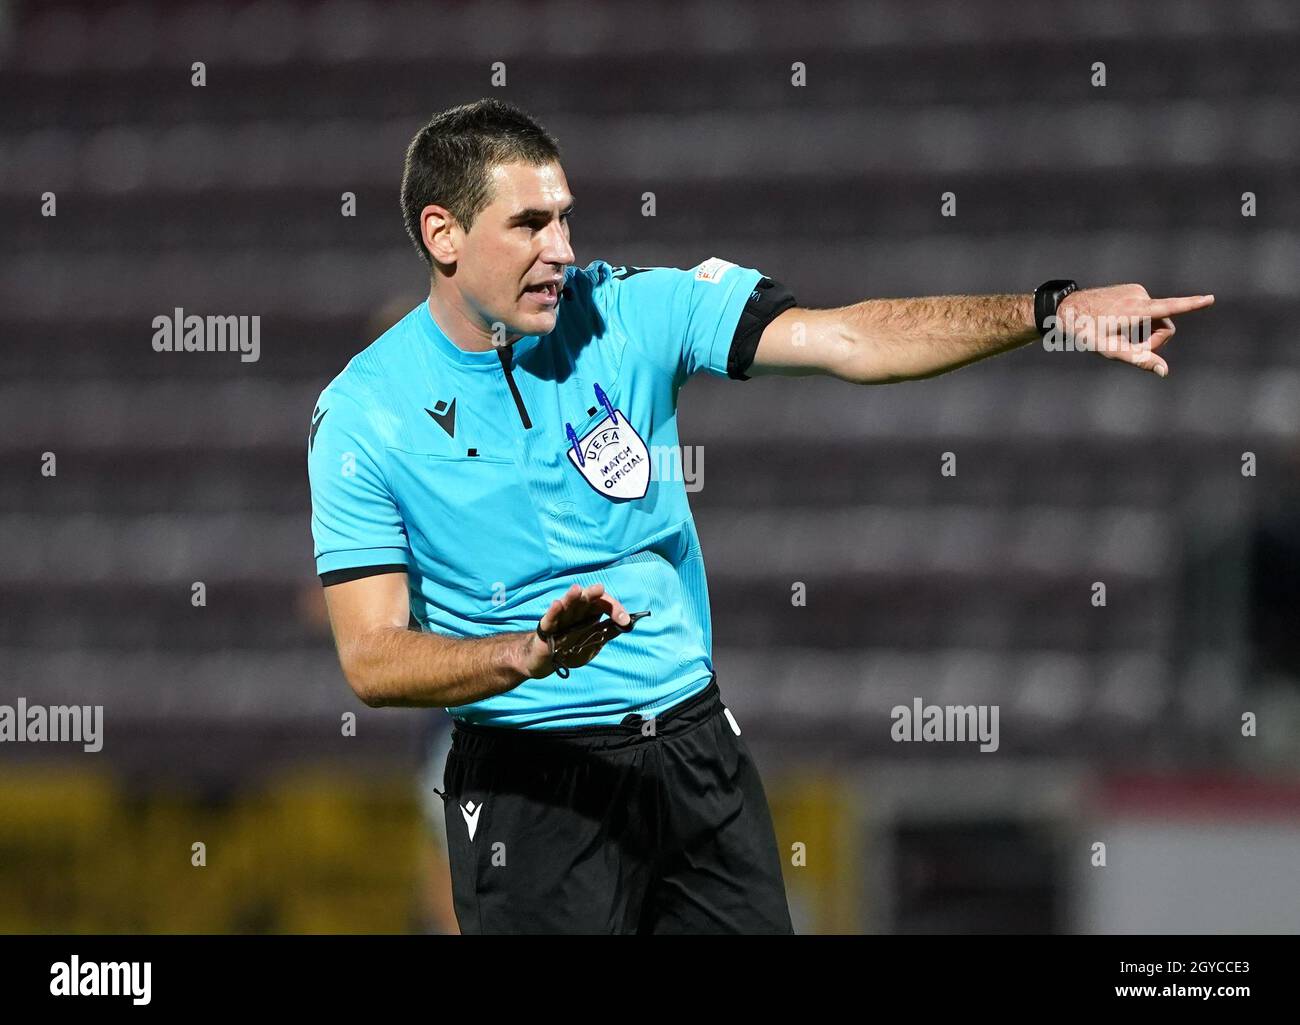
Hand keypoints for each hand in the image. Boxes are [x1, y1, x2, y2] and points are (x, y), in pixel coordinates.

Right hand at [520, 583, 633, 678]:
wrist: (547, 661)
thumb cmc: (571, 647)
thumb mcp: (593, 643)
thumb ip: (607, 633)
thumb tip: (627, 624)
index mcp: (589, 614)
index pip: (603, 604)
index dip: (615, 609)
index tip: (624, 621)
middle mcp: (576, 612)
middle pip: (585, 599)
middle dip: (593, 594)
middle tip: (599, 588)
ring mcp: (561, 618)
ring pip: (567, 605)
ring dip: (572, 597)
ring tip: (576, 589)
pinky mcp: (546, 628)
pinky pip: (550, 619)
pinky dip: (553, 611)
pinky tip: (557, 604)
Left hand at [1053, 284, 1214, 376]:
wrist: (1066, 309)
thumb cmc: (1086, 332)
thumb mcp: (1110, 350)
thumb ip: (1139, 360)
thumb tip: (1164, 371)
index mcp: (1136, 310)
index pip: (1170, 308)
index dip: (1191, 305)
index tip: (1210, 299)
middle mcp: (1140, 295)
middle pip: (1164, 325)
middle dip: (1154, 340)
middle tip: (1131, 349)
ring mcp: (1136, 290)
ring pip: (1155, 318)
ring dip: (1145, 331)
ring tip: (1119, 335)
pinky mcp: (1133, 289)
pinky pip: (1147, 309)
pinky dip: (1139, 321)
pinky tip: (1117, 324)